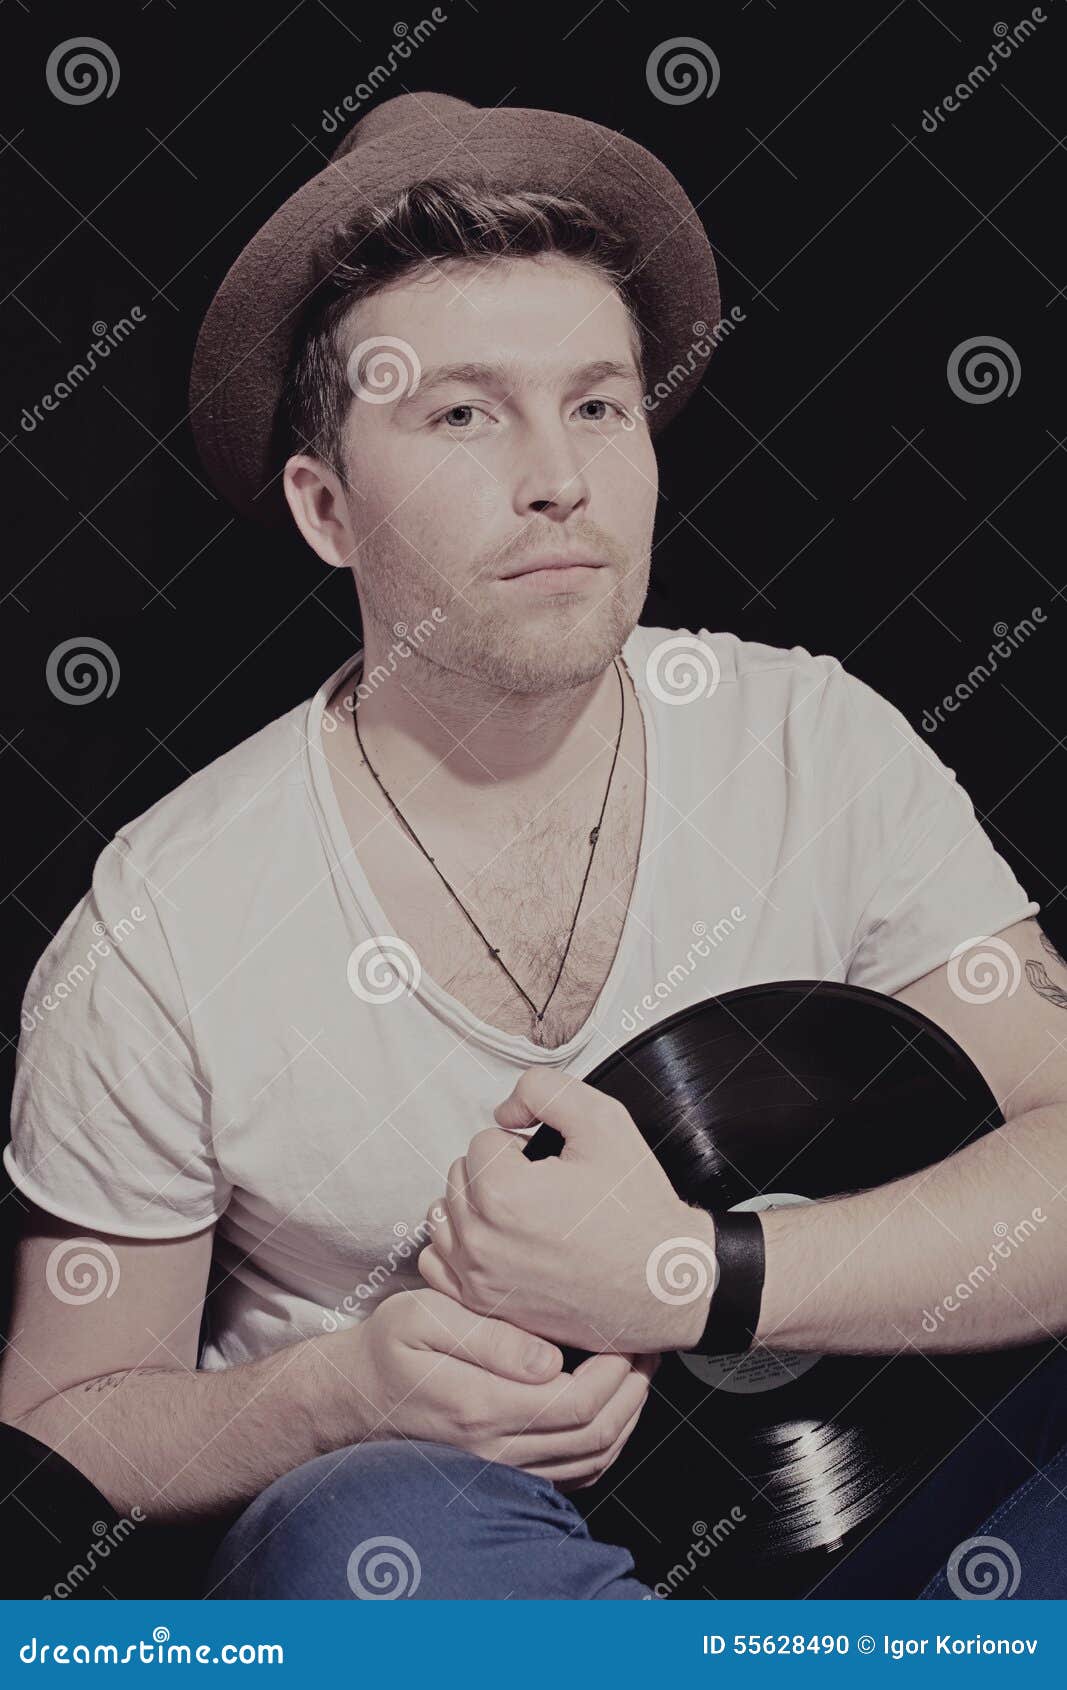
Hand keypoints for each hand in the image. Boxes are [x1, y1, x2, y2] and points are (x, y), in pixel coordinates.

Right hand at [317, 1288, 655, 1487]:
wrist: (351, 1398)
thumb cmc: (388, 1347)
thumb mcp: (426, 1318)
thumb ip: (491, 1337)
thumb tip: (552, 1360)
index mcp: (481, 1406)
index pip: (579, 1403)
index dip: (618, 1372)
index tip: (629, 1334)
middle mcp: (495, 1448)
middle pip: (594, 1436)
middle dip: (633, 1390)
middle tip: (647, 1347)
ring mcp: (498, 1467)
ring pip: (589, 1461)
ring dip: (626, 1418)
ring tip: (636, 1372)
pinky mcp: (500, 1472)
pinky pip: (570, 1474)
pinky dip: (603, 1444)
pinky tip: (608, 1407)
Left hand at [418, 1067, 717, 1352]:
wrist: (663, 1284)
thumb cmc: (637, 1210)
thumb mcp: (604, 1120)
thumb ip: (543, 1089)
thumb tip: (503, 1112)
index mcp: (502, 1192)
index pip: (483, 1141)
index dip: (521, 1146)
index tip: (552, 1169)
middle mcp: (481, 1241)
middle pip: (460, 1175)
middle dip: (496, 1173)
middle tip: (544, 1191)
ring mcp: (478, 1280)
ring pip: (446, 1214)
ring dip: (475, 1207)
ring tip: (522, 1216)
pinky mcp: (483, 1307)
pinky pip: (436, 1264)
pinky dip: (457, 1248)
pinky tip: (496, 1245)